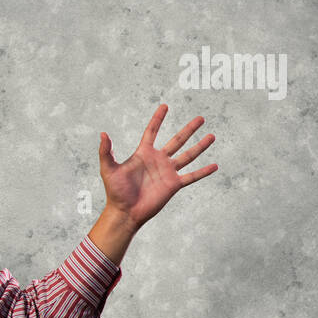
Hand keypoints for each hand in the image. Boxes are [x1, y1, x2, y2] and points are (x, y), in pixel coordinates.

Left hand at [99, 104, 216, 229]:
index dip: (158, 119)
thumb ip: (106, 152)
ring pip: (188, 156)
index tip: (165, 106)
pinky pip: (191, 176)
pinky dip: (203, 172)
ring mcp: (168, 172)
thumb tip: (103, 134)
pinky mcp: (174, 185)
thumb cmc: (115, 191)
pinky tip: (215, 166)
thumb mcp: (108, 169)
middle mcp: (158, 160)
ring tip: (212, 135)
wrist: (125, 212)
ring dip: (200, 146)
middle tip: (201, 118)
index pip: (152, 131)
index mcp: (143, 153)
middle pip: (177, 140)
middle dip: (189, 129)